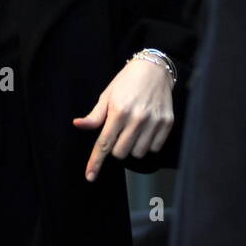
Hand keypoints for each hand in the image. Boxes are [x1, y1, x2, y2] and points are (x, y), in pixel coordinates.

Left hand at [73, 58, 173, 180]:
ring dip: (132, 147)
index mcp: (118, 111)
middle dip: (116, 148)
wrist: (154, 68)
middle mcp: (137, 118)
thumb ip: (94, 115)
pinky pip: (154, 148)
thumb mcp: (107, 96)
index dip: (96, 162)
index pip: (104, 143)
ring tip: (133, 131)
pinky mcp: (167, 123)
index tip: (90, 176)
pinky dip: (148, 144)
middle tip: (119, 133)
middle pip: (120, 152)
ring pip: (138, 153)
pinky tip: (146, 130)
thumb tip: (78, 125)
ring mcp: (154, 121)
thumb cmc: (127, 82)